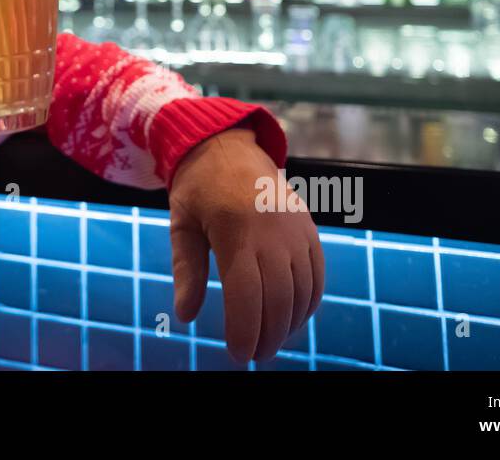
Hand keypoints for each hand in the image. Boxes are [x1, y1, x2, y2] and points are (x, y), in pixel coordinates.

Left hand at [168, 129, 323, 363]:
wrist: (227, 145)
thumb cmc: (198, 188)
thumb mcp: (181, 224)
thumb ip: (187, 270)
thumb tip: (186, 315)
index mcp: (235, 229)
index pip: (246, 294)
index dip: (245, 330)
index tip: (238, 354)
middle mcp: (271, 230)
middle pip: (279, 299)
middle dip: (269, 335)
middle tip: (254, 355)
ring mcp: (295, 228)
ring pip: (302, 290)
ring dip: (290, 324)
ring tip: (271, 342)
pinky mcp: (308, 227)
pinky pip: (317, 273)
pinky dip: (309, 302)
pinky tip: (293, 318)